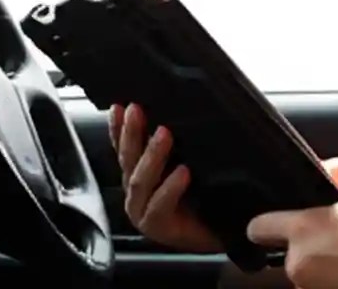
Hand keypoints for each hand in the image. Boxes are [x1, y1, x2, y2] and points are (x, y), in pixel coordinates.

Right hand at [109, 103, 221, 252]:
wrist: (220, 230)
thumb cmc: (201, 197)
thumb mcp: (185, 163)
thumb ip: (173, 146)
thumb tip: (169, 114)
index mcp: (139, 174)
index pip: (123, 147)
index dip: (117, 128)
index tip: (120, 106)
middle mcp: (136, 191)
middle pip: (127, 159)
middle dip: (131, 133)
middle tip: (138, 110)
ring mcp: (142, 210)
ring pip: (139, 181)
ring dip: (152, 155)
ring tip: (164, 133)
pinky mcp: (156, 227)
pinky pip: (159, 206)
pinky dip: (170, 187)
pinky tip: (183, 172)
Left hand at [246, 158, 337, 288]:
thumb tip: (326, 168)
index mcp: (304, 228)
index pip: (258, 227)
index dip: (266, 223)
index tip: (275, 223)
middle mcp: (300, 263)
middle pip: (286, 252)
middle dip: (304, 246)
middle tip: (333, 239)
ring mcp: (310, 288)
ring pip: (305, 273)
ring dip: (320, 266)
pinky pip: (319, 287)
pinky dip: (332, 281)